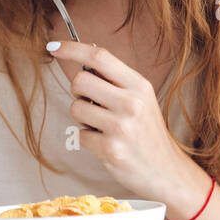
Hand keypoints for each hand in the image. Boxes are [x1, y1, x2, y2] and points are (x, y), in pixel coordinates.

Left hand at [47, 39, 202, 202]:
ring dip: (82, 118)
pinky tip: (105, 144)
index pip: (100, 57)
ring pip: (75, 108)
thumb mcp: (141, 99)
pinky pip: (79, 135)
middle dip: (78, 91)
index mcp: (139, 85)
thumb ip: (115, 81)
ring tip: (102, 127)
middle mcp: (132, 102)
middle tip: (91, 103)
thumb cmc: (147, 133)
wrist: (165, 171)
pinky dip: (87, 140)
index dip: (73, 49)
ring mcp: (121, 126)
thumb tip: (80, 61)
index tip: (54, 47)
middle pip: (80, 80)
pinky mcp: (110, 149)